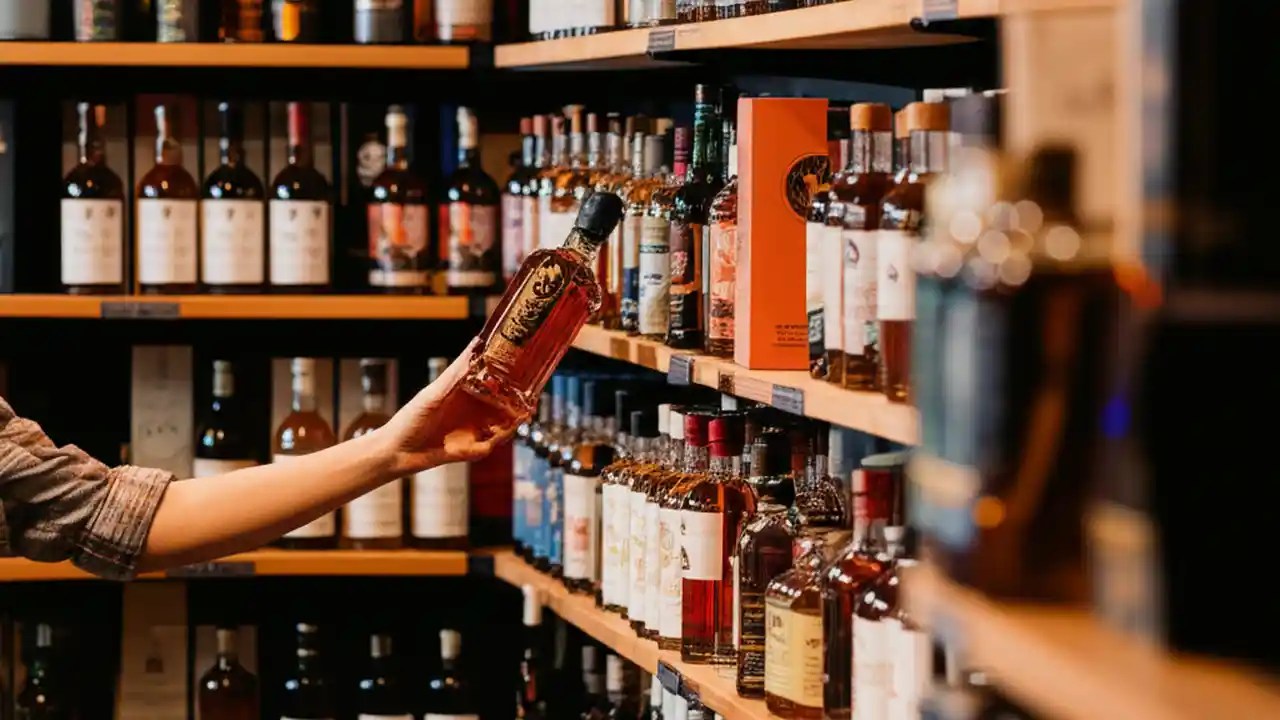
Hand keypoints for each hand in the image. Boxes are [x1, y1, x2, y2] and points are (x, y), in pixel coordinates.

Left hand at [375, 340, 521, 476]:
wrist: (396, 452)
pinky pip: (488, 446)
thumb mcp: (434, 394)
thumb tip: (475, 346)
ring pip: (500, 426)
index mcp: (463, 391)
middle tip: (532, 400)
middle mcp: (470, 410)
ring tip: (520, 418)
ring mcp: (471, 430)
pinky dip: (493, 442)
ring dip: (511, 423)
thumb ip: (456, 374)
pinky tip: (495, 437)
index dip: (509, 377)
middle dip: (518, 403)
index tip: (525, 368)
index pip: (492, 381)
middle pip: (502, 405)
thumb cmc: (410, 419)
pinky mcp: (470, 450)